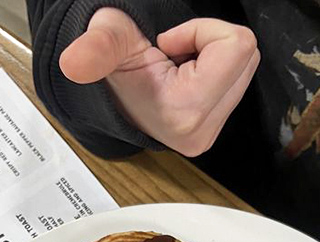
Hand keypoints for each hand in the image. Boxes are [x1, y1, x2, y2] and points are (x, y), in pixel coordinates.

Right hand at [59, 8, 259, 156]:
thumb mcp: (106, 41)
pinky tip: (184, 76)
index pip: (236, 46)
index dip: (201, 32)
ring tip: (176, 66)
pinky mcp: (216, 127)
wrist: (110, 95)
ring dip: (213, 54)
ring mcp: (211, 132)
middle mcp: (203, 130)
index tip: (168, 47)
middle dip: (210, 42)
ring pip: (245, 64)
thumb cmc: (112, 66)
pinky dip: (215, 68)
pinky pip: (238, 77)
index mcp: (185, 112)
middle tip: (173, 56)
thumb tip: (74, 62)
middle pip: (245, 54)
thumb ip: (98, 48)